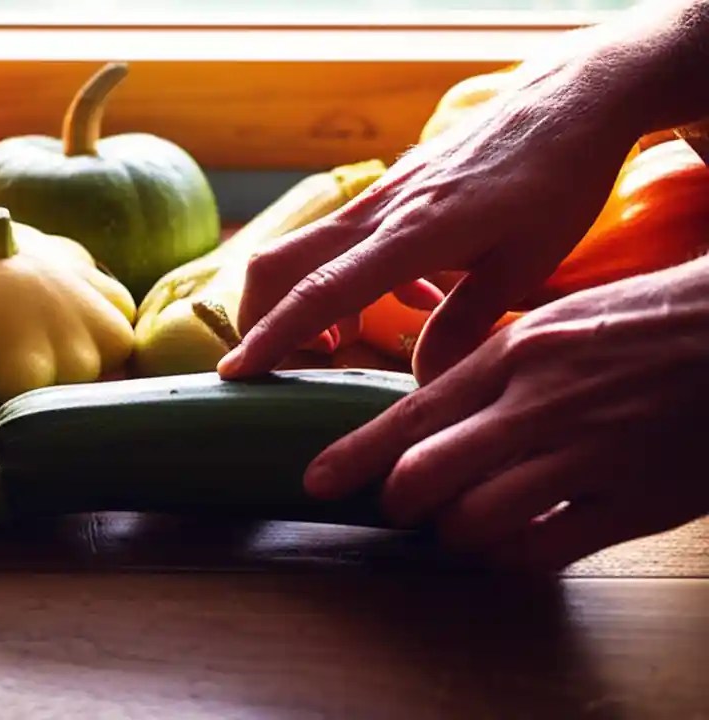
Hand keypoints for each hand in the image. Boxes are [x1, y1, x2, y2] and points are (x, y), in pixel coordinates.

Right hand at [218, 56, 640, 383]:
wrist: (564, 104)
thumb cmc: (557, 181)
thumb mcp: (525, 266)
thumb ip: (465, 326)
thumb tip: (422, 386)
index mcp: (409, 236)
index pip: (317, 293)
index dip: (272, 337)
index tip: (236, 373)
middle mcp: (376, 215)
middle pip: (277, 264)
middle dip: (259, 320)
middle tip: (288, 366)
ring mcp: (377, 200)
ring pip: (301, 252)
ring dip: (301, 304)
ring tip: (341, 344)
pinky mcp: (388, 194)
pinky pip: (339, 242)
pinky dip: (343, 282)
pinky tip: (406, 301)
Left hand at [303, 258, 708, 572]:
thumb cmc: (643, 321)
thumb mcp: (553, 321)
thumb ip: (488, 364)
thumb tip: (425, 409)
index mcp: (514, 353)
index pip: (410, 415)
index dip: (355, 456)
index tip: (317, 481)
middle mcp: (540, 404)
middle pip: (429, 473)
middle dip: (398, 503)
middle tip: (395, 510)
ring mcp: (589, 454)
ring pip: (480, 518)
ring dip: (455, 533)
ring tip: (458, 527)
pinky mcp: (637, 499)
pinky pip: (549, 548)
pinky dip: (515, 556)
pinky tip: (513, 546)